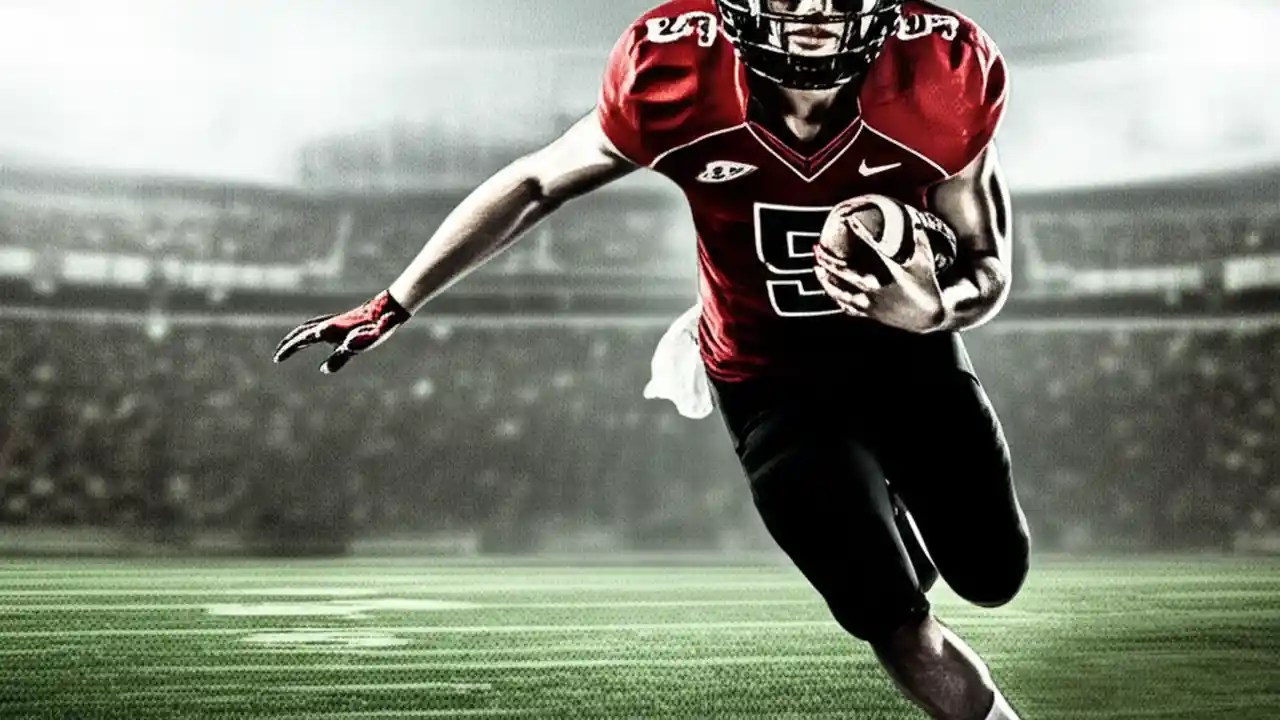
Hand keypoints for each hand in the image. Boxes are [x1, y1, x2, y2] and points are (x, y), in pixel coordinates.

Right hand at [272, 290, 411, 372]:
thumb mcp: (357, 347)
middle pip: (301, 332)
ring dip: (297, 336)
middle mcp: (328, 323)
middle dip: (288, 344)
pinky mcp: (342, 321)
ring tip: (292, 346)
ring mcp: (335, 321)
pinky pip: (319, 325)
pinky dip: (309, 331)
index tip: (277, 359)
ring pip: (308, 327)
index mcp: (327, 329)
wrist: (387, 311)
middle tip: (277, 356)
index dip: (288, 350)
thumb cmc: (374, 330)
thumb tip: (323, 369)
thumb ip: (340, 358)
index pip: (301, 340)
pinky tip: (317, 337)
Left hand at [813, 230, 946, 333]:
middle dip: (828, 260)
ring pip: (841, 293)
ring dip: (826, 280)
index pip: (873, 248)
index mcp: (890, 273)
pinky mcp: (869, 314)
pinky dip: (837, 299)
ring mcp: (870, 303)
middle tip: (817, 248)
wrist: (928, 317)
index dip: (860, 232)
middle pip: (845, 273)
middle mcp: (876, 289)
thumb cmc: (927, 286)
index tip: (849, 220)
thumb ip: (919, 240)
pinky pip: (847, 307)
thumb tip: (915, 220)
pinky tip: (829, 290)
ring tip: (816, 268)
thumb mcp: (925, 261)